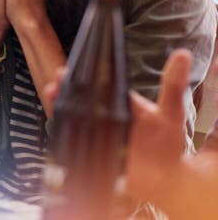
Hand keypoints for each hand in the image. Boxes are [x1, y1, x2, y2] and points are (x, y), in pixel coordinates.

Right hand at [44, 50, 192, 204]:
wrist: (165, 180)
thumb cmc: (168, 145)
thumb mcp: (171, 113)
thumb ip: (173, 85)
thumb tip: (183, 55)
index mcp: (119, 103)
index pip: (97, 84)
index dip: (82, 74)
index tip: (71, 66)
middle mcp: (105, 117)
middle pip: (79, 98)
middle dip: (65, 87)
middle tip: (57, 79)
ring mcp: (97, 134)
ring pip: (72, 116)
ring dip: (59, 104)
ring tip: (51, 93)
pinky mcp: (91, 152)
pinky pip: (72, 140)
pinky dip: (62, 131)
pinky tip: (56, 122)